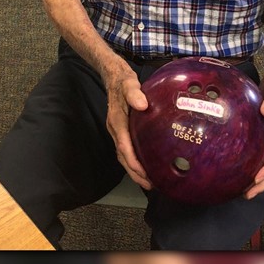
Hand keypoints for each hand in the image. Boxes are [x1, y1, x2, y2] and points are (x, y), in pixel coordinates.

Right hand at [103, 65, 151, 189]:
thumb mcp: (129, 83)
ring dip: (134, 170)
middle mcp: (115, 129)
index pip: (124, 146)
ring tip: (149, 182)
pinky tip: (145, 166)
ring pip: (123, 155)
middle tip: (150, 186)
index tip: (144, 173)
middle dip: (134, 173)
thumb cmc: (124, 81)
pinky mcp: (121, 131)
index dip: (133, 161)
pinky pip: (126, 150)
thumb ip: (134, 93)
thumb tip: (142, 104)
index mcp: (117, 121)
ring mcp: (117, 131)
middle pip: (122, 156)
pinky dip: (134, 161)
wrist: (114, 77)